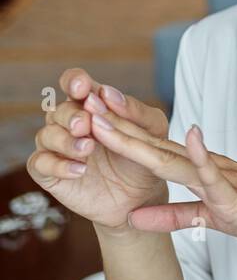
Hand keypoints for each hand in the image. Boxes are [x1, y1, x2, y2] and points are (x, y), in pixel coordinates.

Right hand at [26, 69, 169, 234]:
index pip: (75, 84)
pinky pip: (40, 163)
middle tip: (85, 124)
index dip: (74, 81)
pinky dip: (57, 165)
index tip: (83, 88)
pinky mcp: (51, 173)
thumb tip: (108, 92)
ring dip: (65, 140)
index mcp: (93, 107)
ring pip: (46, 135)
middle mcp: (71, 124)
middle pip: (59, 110)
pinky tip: (79, 169)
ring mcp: (58, 148)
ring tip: (88, 149)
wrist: (143, 198)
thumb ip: (135, 111)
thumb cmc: (145, 158)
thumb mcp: (153, 132)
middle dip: (71, 115)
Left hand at [86, 109, 236, 252]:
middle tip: (84, 100)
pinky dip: (201, 155)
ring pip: (174, 157)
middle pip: (156, 147)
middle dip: (117, 127)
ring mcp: (225, 181)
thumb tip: (131, 218)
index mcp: (203, 174)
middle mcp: (210, 169)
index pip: (155, 152)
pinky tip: (189, 133)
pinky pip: (216, 176)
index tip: (89, 116)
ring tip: (107, 118)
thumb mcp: (214, 219)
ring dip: (139, 138)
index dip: (121, 135)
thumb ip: (173, 216)